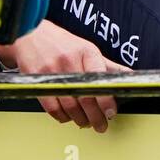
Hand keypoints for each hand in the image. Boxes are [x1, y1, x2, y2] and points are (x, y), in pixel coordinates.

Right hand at [0, 21, 129, 132]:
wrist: (30, 35)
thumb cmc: (61, 43)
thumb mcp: (87, 49)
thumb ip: (107, 65)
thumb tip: (129, 75)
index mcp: (86, 52)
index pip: (99, 81)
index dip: (106, 101)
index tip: (110, 112)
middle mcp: (70, 62)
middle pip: (86, 97)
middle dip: (96, 117)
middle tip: (101, 125)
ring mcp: (52, 72)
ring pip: (70, 106)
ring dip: (80, 119)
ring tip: (86, 122)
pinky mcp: (38, 82)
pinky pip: (52, 108)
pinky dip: (62, 117)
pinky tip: (68, 117)